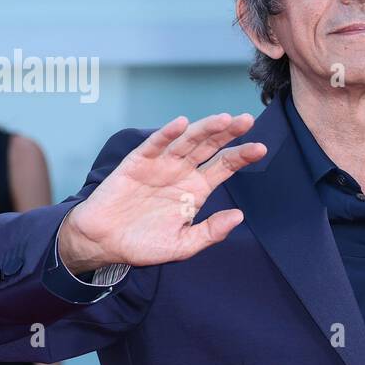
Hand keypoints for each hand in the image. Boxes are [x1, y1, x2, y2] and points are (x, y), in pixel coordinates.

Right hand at [60, 113, 266, 273]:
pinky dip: (167, 134)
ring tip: (223, 119)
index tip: (261, 148)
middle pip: (210, 147)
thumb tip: (238, 216)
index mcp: (197, 189)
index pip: (224, 167)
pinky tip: (182, 124)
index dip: (242, 156)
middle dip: (228, 133)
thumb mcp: (182, 245)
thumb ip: (210, 232)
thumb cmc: (143, 244)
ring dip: (204, 129)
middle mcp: (182, 172)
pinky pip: (154, 145)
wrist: (104, 244)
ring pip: (187, 141)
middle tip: (247, 120)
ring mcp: (161, 165)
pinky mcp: (137, 163)